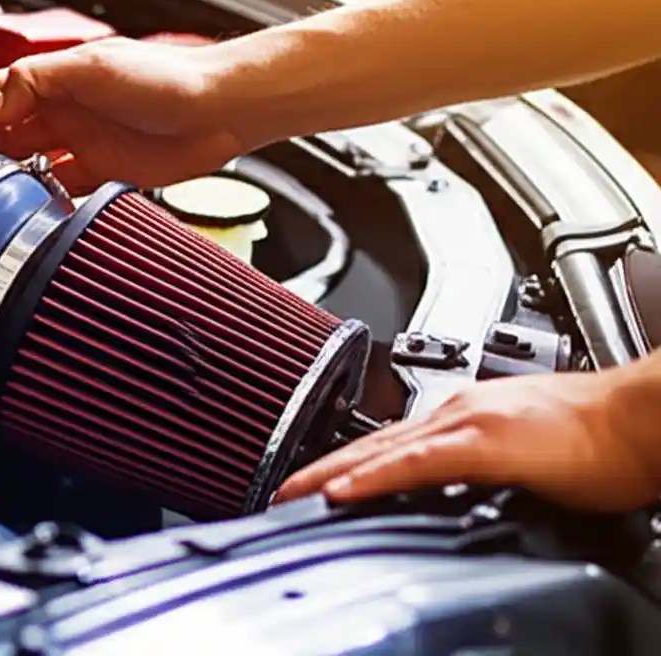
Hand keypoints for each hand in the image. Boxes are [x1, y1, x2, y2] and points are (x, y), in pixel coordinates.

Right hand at [0, 38, 244, 195]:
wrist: (220, 110)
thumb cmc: (167, 78)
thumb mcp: (92, 68)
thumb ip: (37, 82)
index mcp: (52, 80)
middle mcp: (61, 111)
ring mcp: (80, 143)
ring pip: (23, 163)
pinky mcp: (103, 173)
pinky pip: (59, 189)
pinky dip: (38, 200)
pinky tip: (20, 214)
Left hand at [275, 365, 660, 511]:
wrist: (642, 418)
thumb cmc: (599, 436)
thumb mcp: (524, 454)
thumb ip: (483, 467)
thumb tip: (460, 492)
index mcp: (466, 416)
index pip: (389, 443)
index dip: (346, 463)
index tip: (313, 484)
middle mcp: (457, 411)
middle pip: (371, 443)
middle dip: (321, 469)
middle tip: (279, 489)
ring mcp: (467, 423)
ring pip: (381, 449)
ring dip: (331, 472)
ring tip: (291, 492)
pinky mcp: (485, 442)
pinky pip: (415, 462)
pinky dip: (374, 475)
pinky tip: (345, 489)